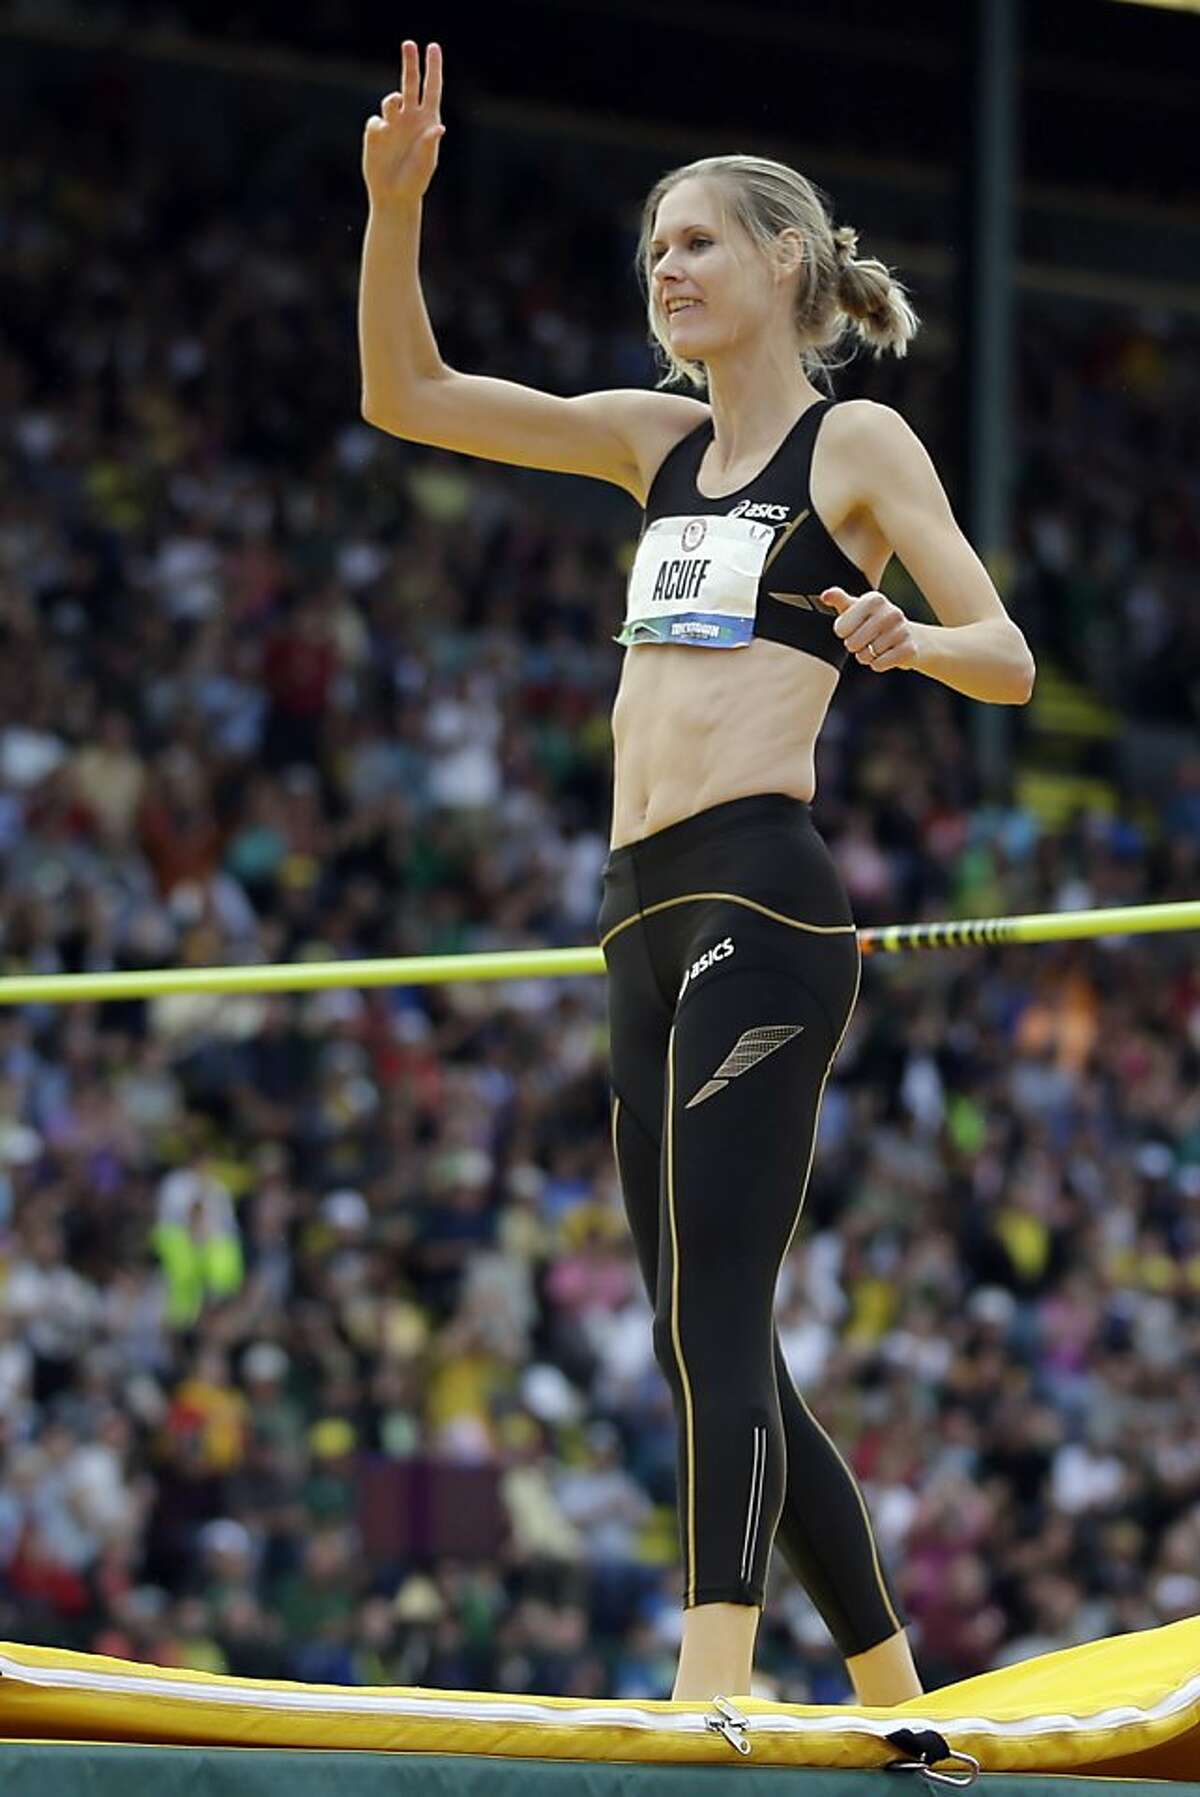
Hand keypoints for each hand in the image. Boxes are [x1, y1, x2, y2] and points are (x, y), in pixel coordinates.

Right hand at [363, 41, 444, 206]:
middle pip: (410, 83)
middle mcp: (410, 118)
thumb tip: (438, 127)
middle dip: (410, 63)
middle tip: (409, 44)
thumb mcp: (426, 164)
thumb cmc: (414, 182)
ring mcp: (393, 124)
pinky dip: (378, 127)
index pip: (432, 90)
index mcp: (427, 122)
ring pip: (391, 99)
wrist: (393, 196)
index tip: (433, 47)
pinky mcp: (376, 132)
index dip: (433, 68)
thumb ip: (430, 144)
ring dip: (392, 101)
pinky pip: (376, 121)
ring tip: (394, 108)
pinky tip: (381, 139)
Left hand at [823, 586, 918, 672]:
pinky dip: (878, 664)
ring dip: (867, 655)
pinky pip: (878, 665)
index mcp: (875, 599)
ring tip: (878, 645)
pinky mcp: (909, 650)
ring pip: (865, 655)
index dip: (844, 632)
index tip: (854, 626)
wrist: (909, 636)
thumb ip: (840, 600)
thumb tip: (825, 596)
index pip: (841, 628)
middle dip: (855, 646)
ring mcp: (902, 631)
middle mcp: (891, 612)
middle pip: (852, 643)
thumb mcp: (857, 608)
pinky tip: (887, 654)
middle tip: (866, 639)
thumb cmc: (875, 621)